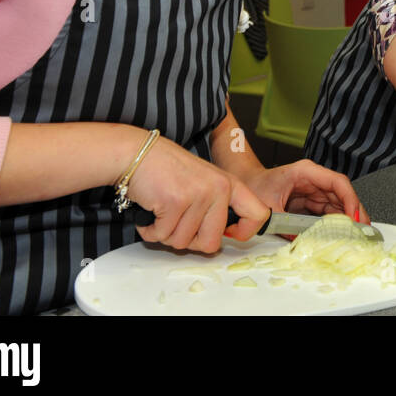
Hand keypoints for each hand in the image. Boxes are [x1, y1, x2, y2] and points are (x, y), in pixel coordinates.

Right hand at [125, 135, 269, 252]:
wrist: (137, 153)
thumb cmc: (166, 169)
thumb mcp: (204, 181)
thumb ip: (217, 205)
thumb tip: (224, 236)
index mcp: (229, 184)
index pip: (258, 215)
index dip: (244, 233)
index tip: (229, 234)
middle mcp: (219, 189)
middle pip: (211, 242)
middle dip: (189, 241)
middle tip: (177, 223)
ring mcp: (198, 195)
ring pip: (182, 242)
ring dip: (166, 234)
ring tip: (162, 211)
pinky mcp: (175, 202)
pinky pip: (162, 236)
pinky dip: (151, 230)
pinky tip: (151, 211)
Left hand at [240, 159, 368, 223]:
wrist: (242, 185)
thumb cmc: (253, 188)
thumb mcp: (269, 207)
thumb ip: (287, 223)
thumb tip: (304, 240)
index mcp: (306, 172)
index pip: (337, 182)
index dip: (350, 199)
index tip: (354, 217)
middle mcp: (314, 180)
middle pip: (342, 194)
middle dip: (353, 212)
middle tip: (363, 230)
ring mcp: (313, 190)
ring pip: (337, 205)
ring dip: (346, 220)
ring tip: (355, 235)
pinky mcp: (310, 202)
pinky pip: (327, 213)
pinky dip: (334, 224)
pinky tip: (340, 235)